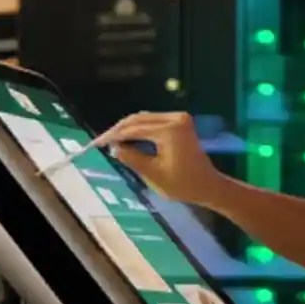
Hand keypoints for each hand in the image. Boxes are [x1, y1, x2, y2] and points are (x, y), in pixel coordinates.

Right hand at [95, 112, 225, 205]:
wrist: (208, 185)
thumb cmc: (183, 184)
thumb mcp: (153, 174)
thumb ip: (132, 159)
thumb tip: (113, 148)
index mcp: (170, 131)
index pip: (134, 129)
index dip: (114, 136)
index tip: (96, 143)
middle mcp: (175, 118)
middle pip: (139, 119)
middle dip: (119, 130)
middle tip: (100, 141)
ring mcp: (179, 118)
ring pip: (145, 118)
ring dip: (128, 128)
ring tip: (110, 141)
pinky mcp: (180, 122)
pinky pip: (154, 122)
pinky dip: (140, 129)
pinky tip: (127, 138)